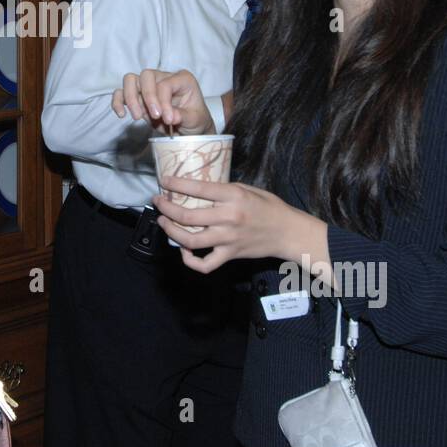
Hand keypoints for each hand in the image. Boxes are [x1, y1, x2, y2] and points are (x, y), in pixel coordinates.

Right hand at [112, 69, 214, 134]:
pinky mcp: (138, 96)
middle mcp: (164, 77)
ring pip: (130, 80)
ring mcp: (149, 85)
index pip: (166, 84)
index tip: (169, 120)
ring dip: (131, 99)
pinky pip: (121, 92)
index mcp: (181, 78)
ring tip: (138, 117)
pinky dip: (118, 102)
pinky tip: (121, 114)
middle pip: (146, 76)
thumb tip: (170, 115)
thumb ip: (183, 116)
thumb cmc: (195, 120)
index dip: (164, 102)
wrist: (189, 129)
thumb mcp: (195, 120)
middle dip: (147, 97)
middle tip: (154, 116)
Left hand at [152, 175, 315, 273]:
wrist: (287, 232)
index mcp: (234, 196)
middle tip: (158, 202)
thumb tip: (197, 188)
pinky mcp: (230, 255)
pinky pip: (205, 264)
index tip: (164, 181)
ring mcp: (228, 239)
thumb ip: (223, 190)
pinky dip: (190, 260)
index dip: (176, 184)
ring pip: (191, 240)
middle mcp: (229, 218)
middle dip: (167, 208)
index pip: (198, 189)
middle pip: (188, 216)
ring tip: (163, 222)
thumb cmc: (268, 207)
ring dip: (171, 231)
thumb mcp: (247, 189)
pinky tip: (184, 251)